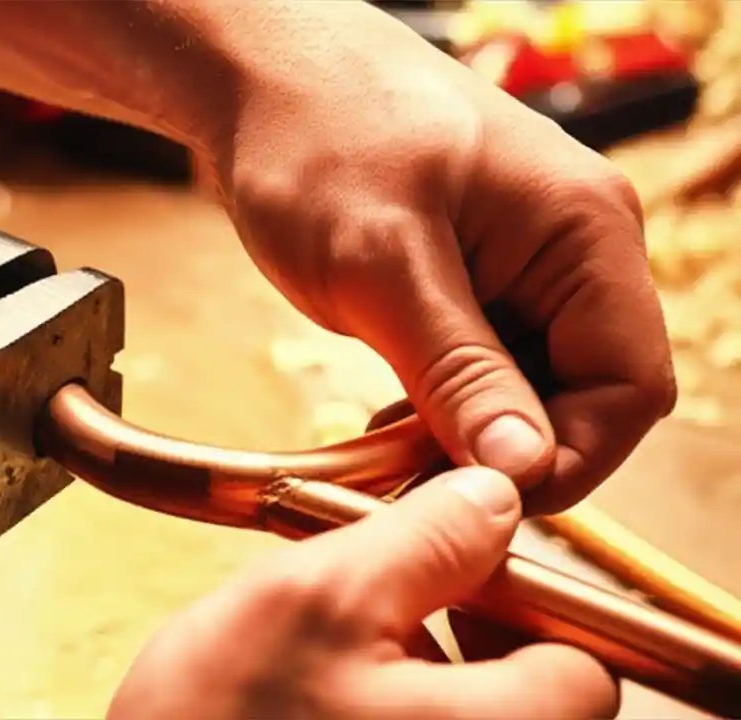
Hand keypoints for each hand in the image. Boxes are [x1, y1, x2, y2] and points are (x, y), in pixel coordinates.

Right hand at [108, 467, 616, 719]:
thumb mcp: (313, 596)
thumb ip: (425, 540)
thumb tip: (494, 495)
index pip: (584, 670)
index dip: (520, 606)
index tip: (454, 582)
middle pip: (532, 700)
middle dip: (460, 638)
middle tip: (375, 613)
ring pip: (467, 716)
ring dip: (414, 672)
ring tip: (328, 658)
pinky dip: (382, 708)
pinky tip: (315, 699)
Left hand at [207, 3, 673, 512]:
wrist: (261, 75)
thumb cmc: (317, 136)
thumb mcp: (383, 266)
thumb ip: (459, 370)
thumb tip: (523, 469)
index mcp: (583, 232)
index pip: (627, 386)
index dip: (566, 459)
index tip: (482, 499)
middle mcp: (571, 248)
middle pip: (584, 393)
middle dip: (508, 449)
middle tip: (420, 484)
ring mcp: (522, 261)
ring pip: (528, 385)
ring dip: (469, 431)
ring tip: (393, 451)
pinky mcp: (472, 275)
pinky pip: (484, 361)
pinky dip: (444, 402)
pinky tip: (390, 418)